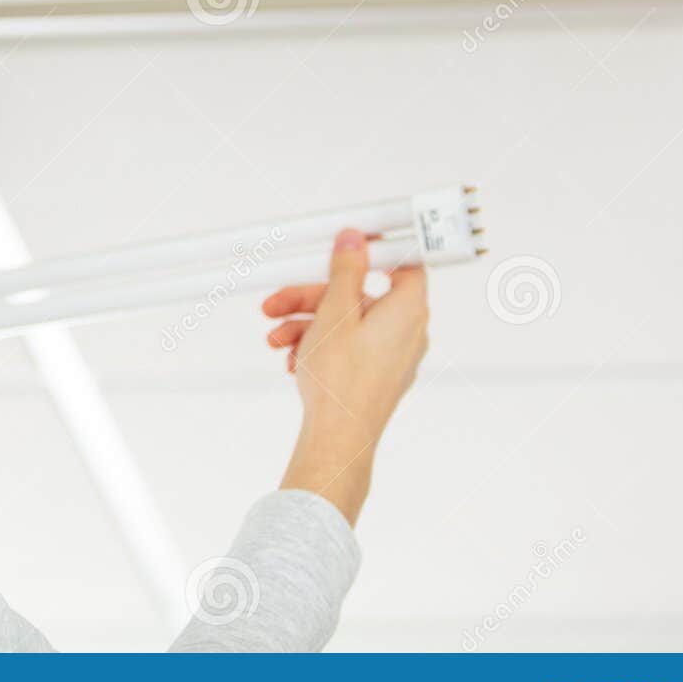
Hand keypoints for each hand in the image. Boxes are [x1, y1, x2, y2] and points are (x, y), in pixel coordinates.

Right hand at [260, 228, 429, 524]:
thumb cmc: (342, 382)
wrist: (337, 441)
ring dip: (306, 324)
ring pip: (347, 322)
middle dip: (312, 296)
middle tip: (277, 300)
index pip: (404, 262)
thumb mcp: (335, 313)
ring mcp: (392, 355)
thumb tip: (355, 241)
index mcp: (407, 309)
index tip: (351, 241)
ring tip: (274, 338)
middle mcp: (407, 331)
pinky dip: (319, 345)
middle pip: (358, 294)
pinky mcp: (375, 375)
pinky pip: (347, 346)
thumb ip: (345, 271)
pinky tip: (291, 358)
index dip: (376, 249)